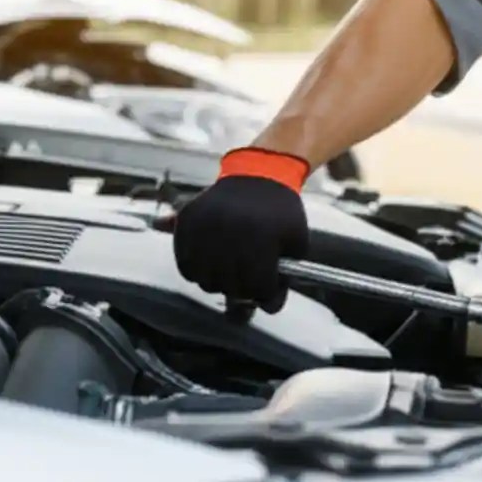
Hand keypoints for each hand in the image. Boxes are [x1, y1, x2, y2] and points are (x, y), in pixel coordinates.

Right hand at [172, 148, 309, 312]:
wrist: (259, 174)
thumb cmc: (281, 210)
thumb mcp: (296, 241)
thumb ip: (285, 276)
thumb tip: (265, 308)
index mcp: (260, 238)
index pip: (259, 289)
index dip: (268, 295)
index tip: (270, 291)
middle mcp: (229, 234)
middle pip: (232, 289)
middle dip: (245, 290)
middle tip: (251, 280)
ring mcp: (205, 228)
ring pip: (206, 282)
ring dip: (220, 282)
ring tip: (231, 271)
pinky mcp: (187, 222)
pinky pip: (185, 265)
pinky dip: (197, 271)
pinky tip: (212, 264)